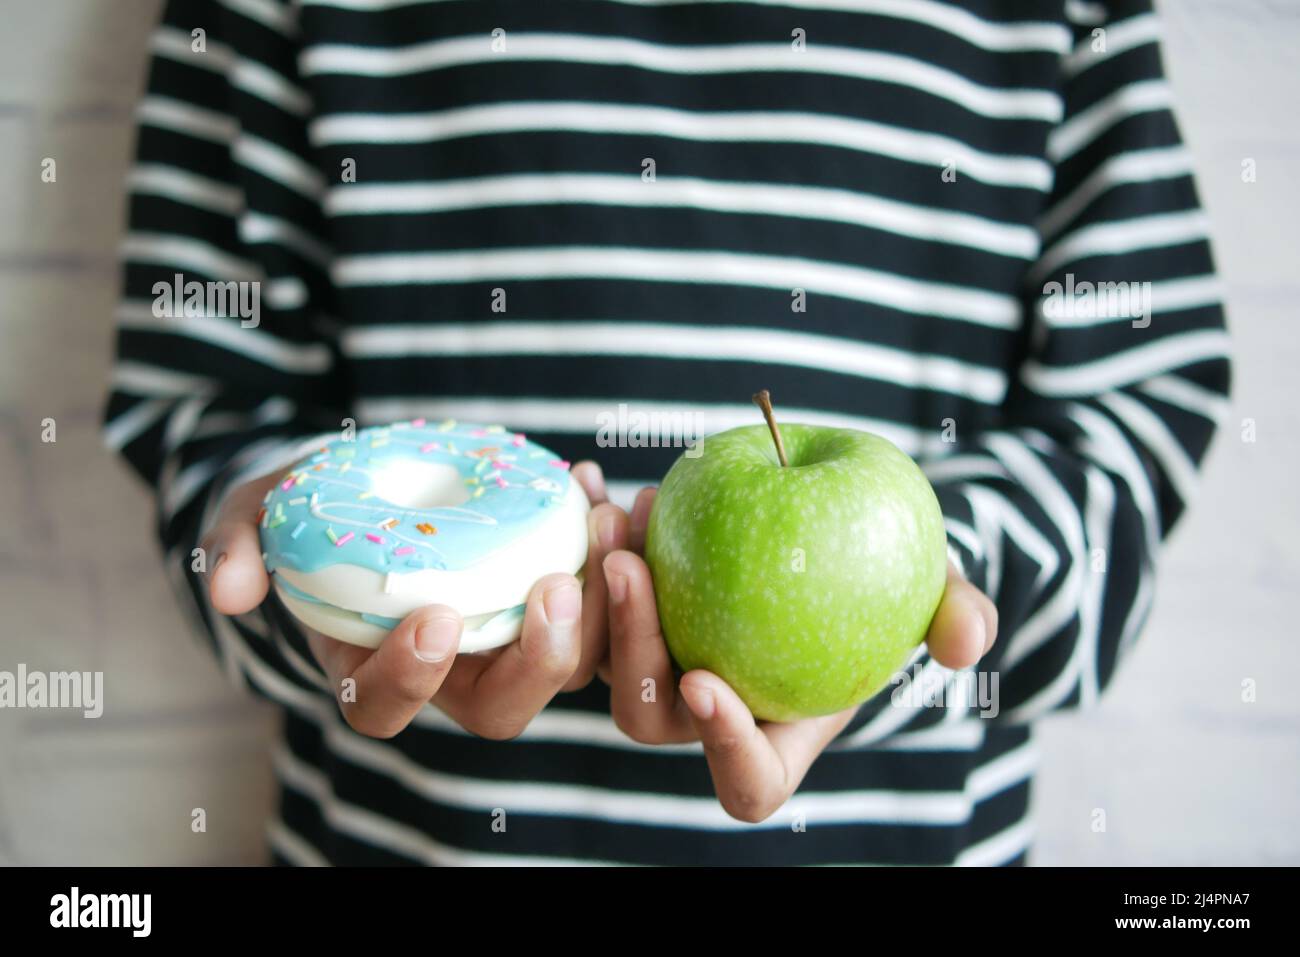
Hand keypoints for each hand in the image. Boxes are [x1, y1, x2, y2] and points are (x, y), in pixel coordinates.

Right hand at [200, 459, 629, 739]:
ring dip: (595, 607)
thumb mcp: (257, 513)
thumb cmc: (307, 505)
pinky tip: (594, 487)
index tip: (432, 617)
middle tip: (553, 586)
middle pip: (499, 709)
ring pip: (566, 665)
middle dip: (536, 661)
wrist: (366, 478)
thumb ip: (237, 547)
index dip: (409, 679)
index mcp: (365, 666)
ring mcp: (500, 638)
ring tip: (598, 520)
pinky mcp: (543, 600)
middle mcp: (443, 670)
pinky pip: (593, 603)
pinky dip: (602, 549)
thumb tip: (224, 590)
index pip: (383, 708)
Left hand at [601, 487, 997, 822]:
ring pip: (598, 655)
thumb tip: (967, 641)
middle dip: (631, 648)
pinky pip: (588, 592)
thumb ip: (958, 616)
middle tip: (632, 568)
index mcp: (779, 733)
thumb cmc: (892, 579)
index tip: (706, 681)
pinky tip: (591, 478)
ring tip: (615, 516)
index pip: (746, 776)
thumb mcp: (938, 591)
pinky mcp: (631, 609)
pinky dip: (591, 538)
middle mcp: (708, 708)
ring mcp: (662, 658)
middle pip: (646, 715)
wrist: (835, 535)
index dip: (722, 745)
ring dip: (594, 592)